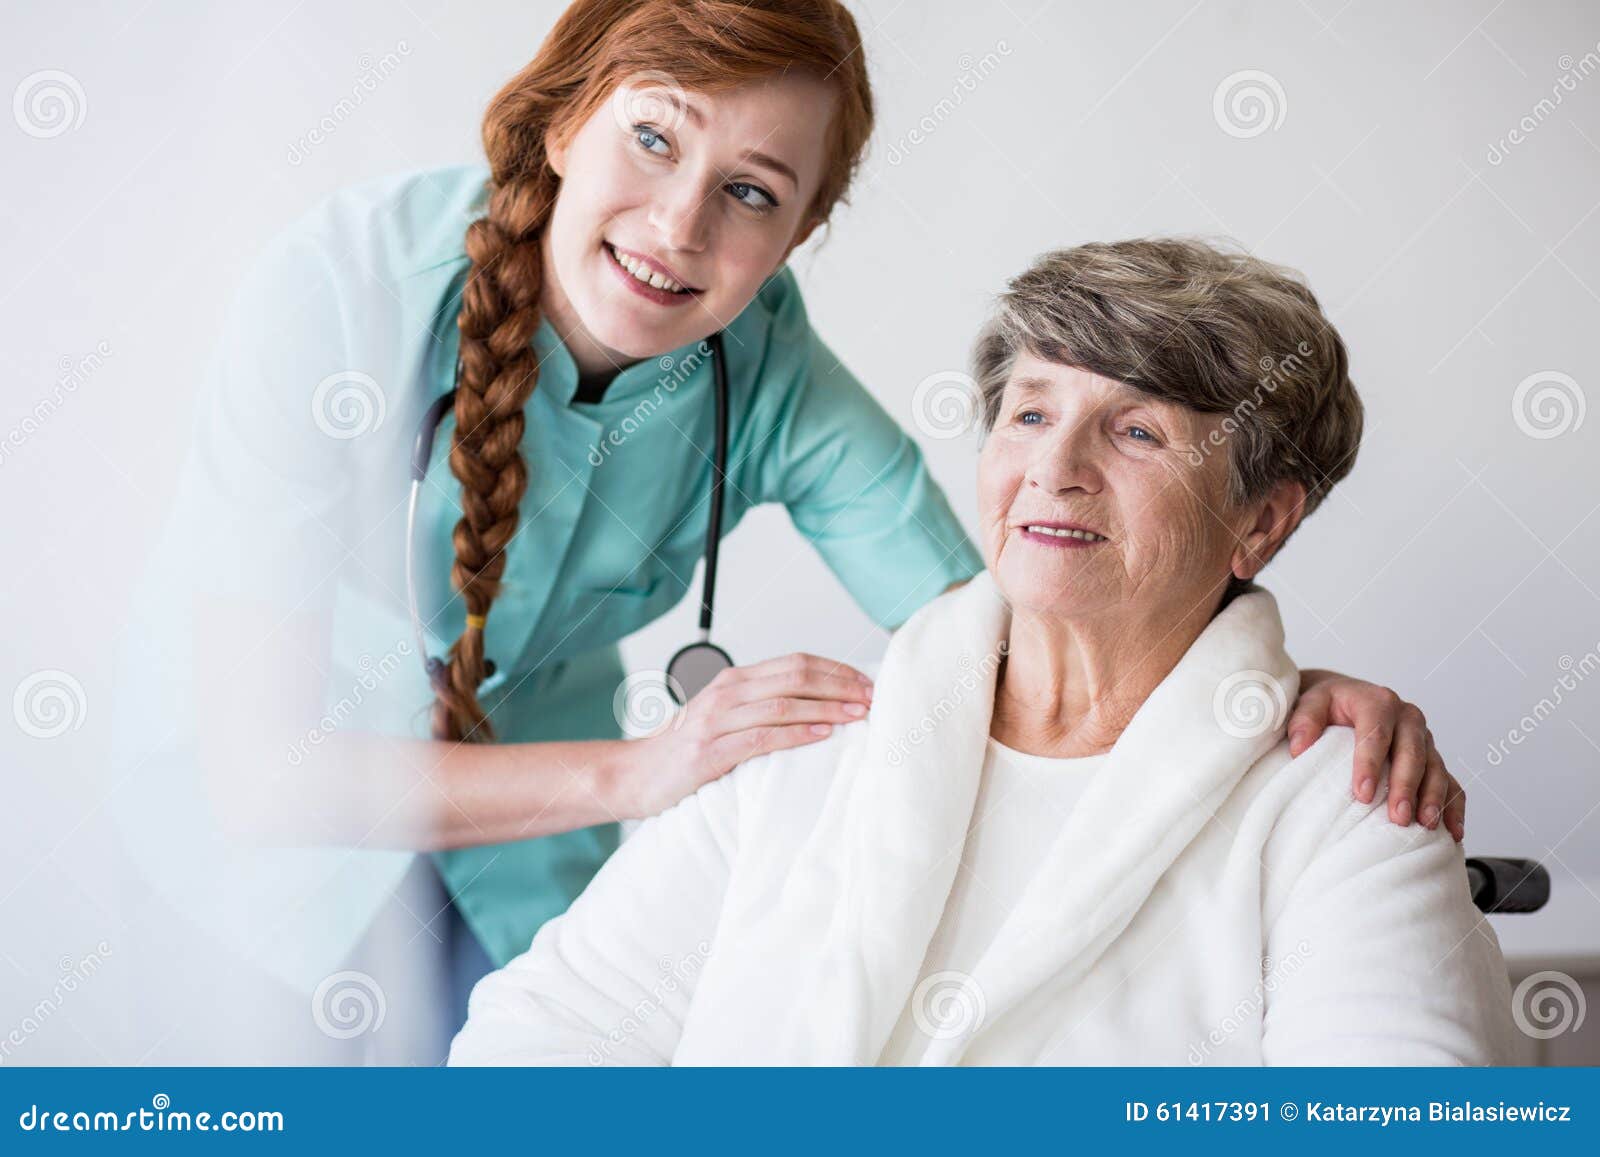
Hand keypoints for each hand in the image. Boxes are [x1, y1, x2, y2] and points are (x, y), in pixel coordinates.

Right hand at [615, 653, 874, 818]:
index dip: (836, 670)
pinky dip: (797, 733)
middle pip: (796, 676)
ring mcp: (717, 719)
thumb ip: (760, 706)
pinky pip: (762, 737)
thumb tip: (817, 707)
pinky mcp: (710, 751)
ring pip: (784, 703)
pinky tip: (823, 735)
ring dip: (828, 708)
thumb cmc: (684, 751)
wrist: (634, 775)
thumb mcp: (724, 717)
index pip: (796, 662)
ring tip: (859, 715)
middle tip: (873, 698)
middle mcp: (727, 691)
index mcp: (734, 680)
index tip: (867, 683)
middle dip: (841, 685)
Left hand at [1288, 670, 1464, 841]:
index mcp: (1378, 701)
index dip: (1370, 765)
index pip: (1376, 734)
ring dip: (1433, 798)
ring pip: (1436, 769)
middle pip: (1412, 754)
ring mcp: (1425, 739)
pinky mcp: (1433, 758)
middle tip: (1397, 818)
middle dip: (1406, 787)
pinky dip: (1454, 806)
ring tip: (1425, 825)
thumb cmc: (1327, 704)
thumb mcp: (1310, 702)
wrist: (1345, 697)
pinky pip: (1451, 782)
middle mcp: (1408, 718)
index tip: (1362, 794)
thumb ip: (1304, 719)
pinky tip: (1453, 832)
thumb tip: (1299, 748)